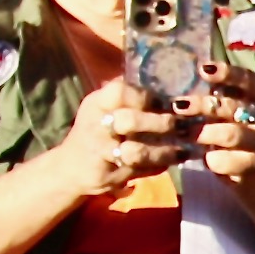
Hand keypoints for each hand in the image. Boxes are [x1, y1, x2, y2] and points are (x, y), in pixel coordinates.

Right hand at [57, 70, 188, 193]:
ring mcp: (101, 152)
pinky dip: (161, 165)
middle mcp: (96, 125)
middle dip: (160, 123)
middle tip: (182, 124)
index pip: (120, 91)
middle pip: (130, 120)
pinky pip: (140, 170)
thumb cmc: (96, 133)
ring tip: (183, 147)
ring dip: (165, 150)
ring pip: (137, 151)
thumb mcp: (104, 109)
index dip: (146, 96)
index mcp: (97, 104)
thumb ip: (129, 96)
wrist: (71, 168)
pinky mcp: (108, 174)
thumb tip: (166, 79)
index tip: (166, 101)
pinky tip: (177, 159)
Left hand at [180, 74, 254, 189]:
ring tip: (184, 132)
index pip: (249, 81)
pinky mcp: (252, 166)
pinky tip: (201, 154)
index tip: (203, 69)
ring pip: (230, 135)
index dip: (227, 74)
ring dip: (203, 133)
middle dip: (202, 105)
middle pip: (232, 107)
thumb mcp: (230, 106)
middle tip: (178, 105)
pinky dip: (208, 157)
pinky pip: (223, 159)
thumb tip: (185, 75)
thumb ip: (217, 93)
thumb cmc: (234, 126)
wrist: (253, 166)